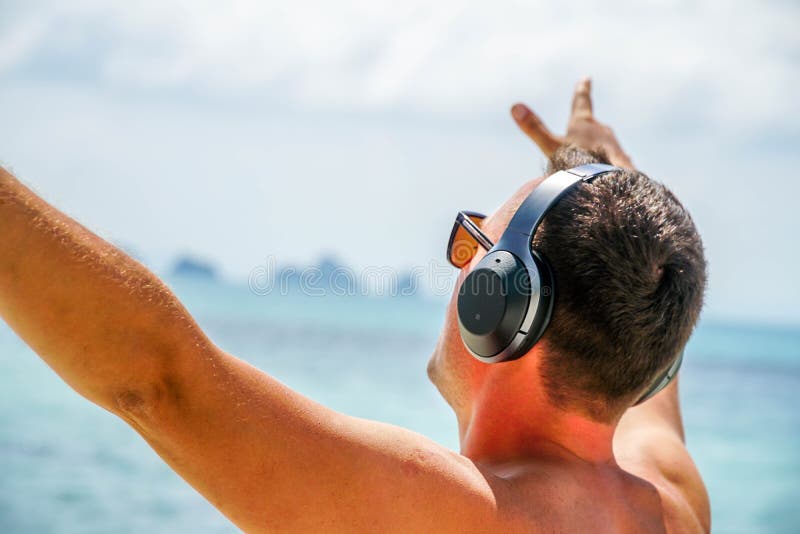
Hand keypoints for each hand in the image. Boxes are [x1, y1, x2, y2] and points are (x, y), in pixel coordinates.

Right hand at [511, 77, 633, 168]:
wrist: (612, 184)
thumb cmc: (580, 165)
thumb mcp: (551, 147)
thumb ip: (534, 129)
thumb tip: (515, 107)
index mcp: (583, 123)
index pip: (581, 101)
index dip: (582, 90)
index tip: (586, 78)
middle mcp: (602, 130)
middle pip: (593, 124)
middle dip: (588, 126)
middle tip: (586, 124)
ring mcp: (615, 145)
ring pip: (604, 143)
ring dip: (597, 147)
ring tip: (592, 159)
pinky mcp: (624, 161)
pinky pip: (614, 159)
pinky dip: (608, 162)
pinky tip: (606, 174)